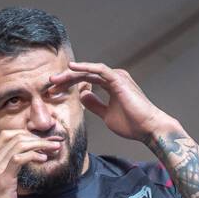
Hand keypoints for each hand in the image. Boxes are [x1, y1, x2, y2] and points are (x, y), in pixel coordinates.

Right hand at [0, 129, 61, 197]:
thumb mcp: (5, 184)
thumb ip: (11, 169)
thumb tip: (29, 157)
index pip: (7, 135)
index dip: (28, 134)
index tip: (45, 139)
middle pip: (14, 136)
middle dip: (37, 137)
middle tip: (54, 142)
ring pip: (18, 145)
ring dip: (40, 144)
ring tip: (54, 148)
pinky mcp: (2, 180)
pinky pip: (18, 159)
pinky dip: (33, 155)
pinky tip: (43, 159)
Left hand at [49, 60, 178, 141]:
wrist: (148, 129)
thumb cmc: (132, 124)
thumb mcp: (106, 115)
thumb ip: (95, 104)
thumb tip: (82, 96)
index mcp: (111, 85)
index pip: (85, 81)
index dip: (69, 85)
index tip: (54, 92)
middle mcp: (113, 78)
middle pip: (84, 75)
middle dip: (66, 79)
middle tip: (50, 84)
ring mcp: (116, 77)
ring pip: (89, 71)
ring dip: (71, 75)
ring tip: (55, 80)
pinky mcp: (118, 79)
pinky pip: (99, 70)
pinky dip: (85, 68)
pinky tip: (71, 69)